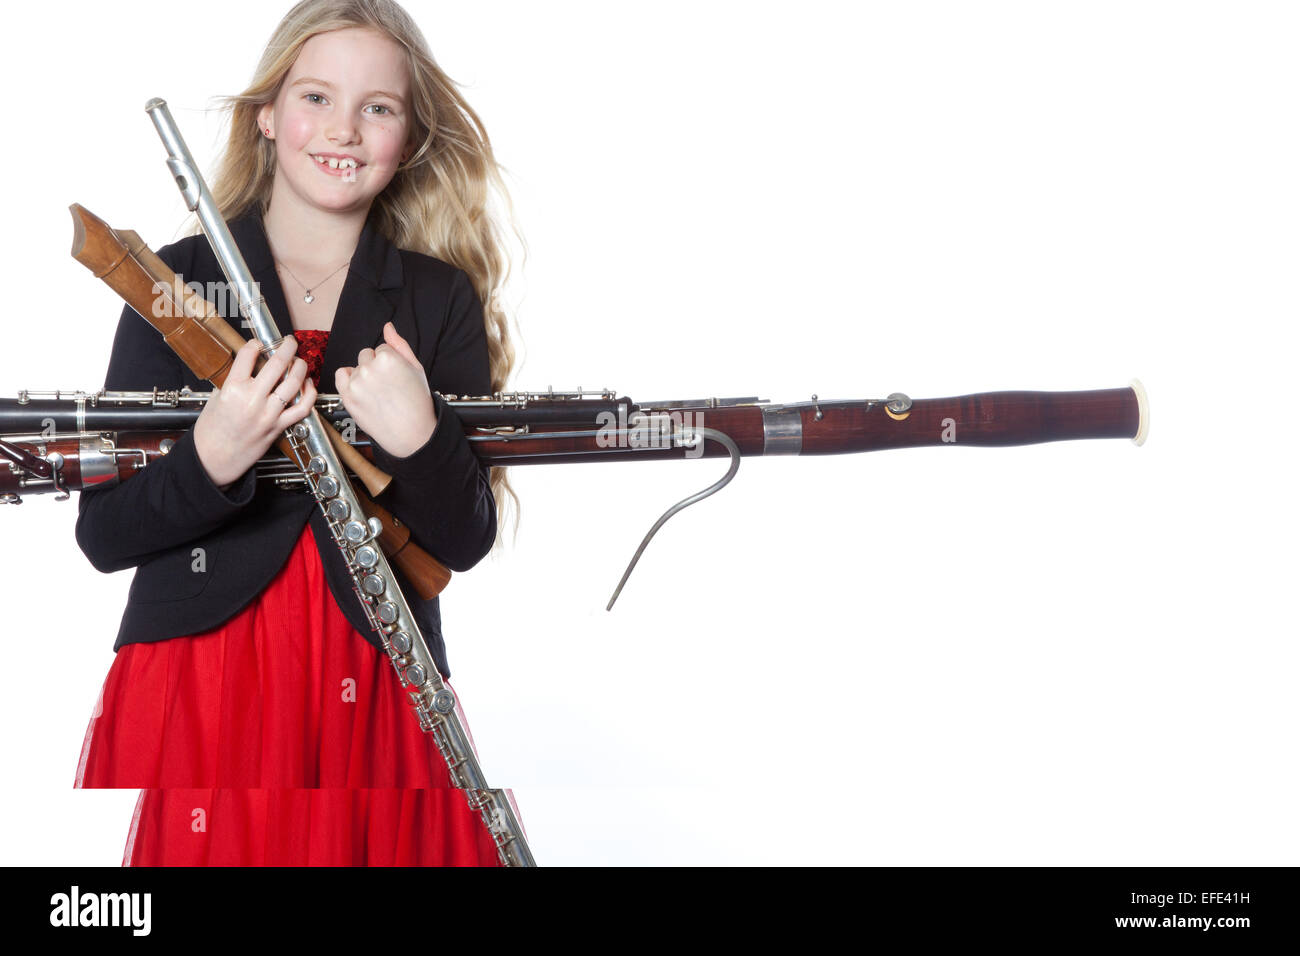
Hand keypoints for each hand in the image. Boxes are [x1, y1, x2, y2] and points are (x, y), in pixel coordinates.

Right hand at [193, 338, 316, 487]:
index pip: (248, 355)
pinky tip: (307, 384)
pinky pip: (302, 408)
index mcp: (232, 389)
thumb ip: (234, 380)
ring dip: (300, 367)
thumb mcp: (216, 397)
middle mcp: (252, 400)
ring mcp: (268, 414)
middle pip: (277, 364)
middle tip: (289, 341)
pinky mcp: (279, 427)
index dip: (255, 344)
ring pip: (293, 383)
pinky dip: (309, 393)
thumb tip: (250, 365)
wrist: (214, 458)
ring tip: (299, 361)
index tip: (259, 343)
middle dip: (287, 347)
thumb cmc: (212, 430)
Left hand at [335, 321, 436, 457]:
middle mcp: (370, 368)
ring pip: (356, 367)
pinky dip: (349, 380)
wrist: (411, 434)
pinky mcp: (347, 396)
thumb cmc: (417, 403)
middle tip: (388, 386)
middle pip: (367, 355)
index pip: (382, 348)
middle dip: (375, 367)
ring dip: (363, 375)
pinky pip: (341, 375)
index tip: (397, 377)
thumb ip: (399, 344)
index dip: (391, 363)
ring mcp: (356, 382)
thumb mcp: (416, 368)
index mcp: (389, 358)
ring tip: (378, 393)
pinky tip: (363, 391)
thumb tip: (388, 327)